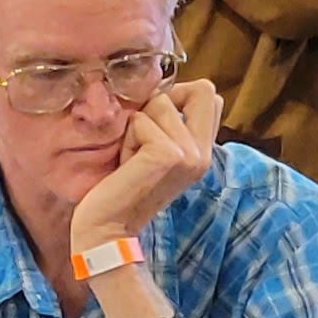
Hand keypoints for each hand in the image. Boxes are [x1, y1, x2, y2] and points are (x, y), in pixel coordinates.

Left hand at [70, 80, 223, 248]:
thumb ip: (173, 125)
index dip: (180, 97)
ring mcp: (190, 155)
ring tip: (133, 157)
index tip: (157, 126)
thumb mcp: (157, 152)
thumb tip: (166, 89)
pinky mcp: (168, 156)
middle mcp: (204, 153)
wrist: (107, 228)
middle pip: (202, 90)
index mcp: (204, 152)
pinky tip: (126, 164)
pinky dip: (128, 138)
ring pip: (161, 103)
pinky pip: (141, 121)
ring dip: (138, 126)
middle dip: (165, 103)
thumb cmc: (123, 187)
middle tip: (145, 138)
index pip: (210, 96)